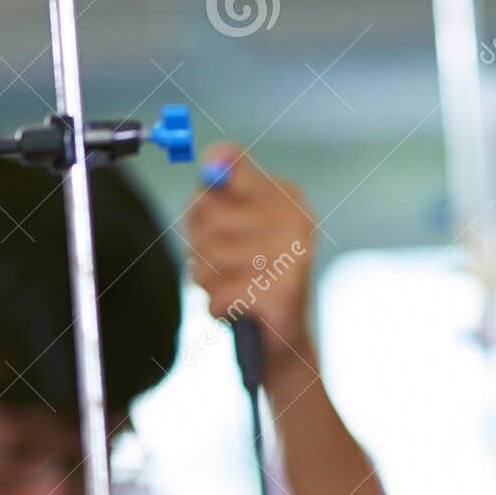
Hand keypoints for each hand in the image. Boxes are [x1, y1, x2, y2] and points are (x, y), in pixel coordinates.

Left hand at [184, 142, 316, 372]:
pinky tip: (238, 307)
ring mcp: (295, 254)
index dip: (203, 196)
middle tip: (215, 264)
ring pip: (210, 258)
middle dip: (198, 247)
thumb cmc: (246, 275)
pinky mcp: (285, 293)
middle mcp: (297, 217)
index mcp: (285, 195)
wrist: (279, 336)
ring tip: (229, 285)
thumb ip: (215, 193)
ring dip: (206, 280)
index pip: (228, 169)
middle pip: (210, 216)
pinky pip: (218, 294)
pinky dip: (217, 306)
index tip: (203, 214)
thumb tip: (213, 159)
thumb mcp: (228, 228)